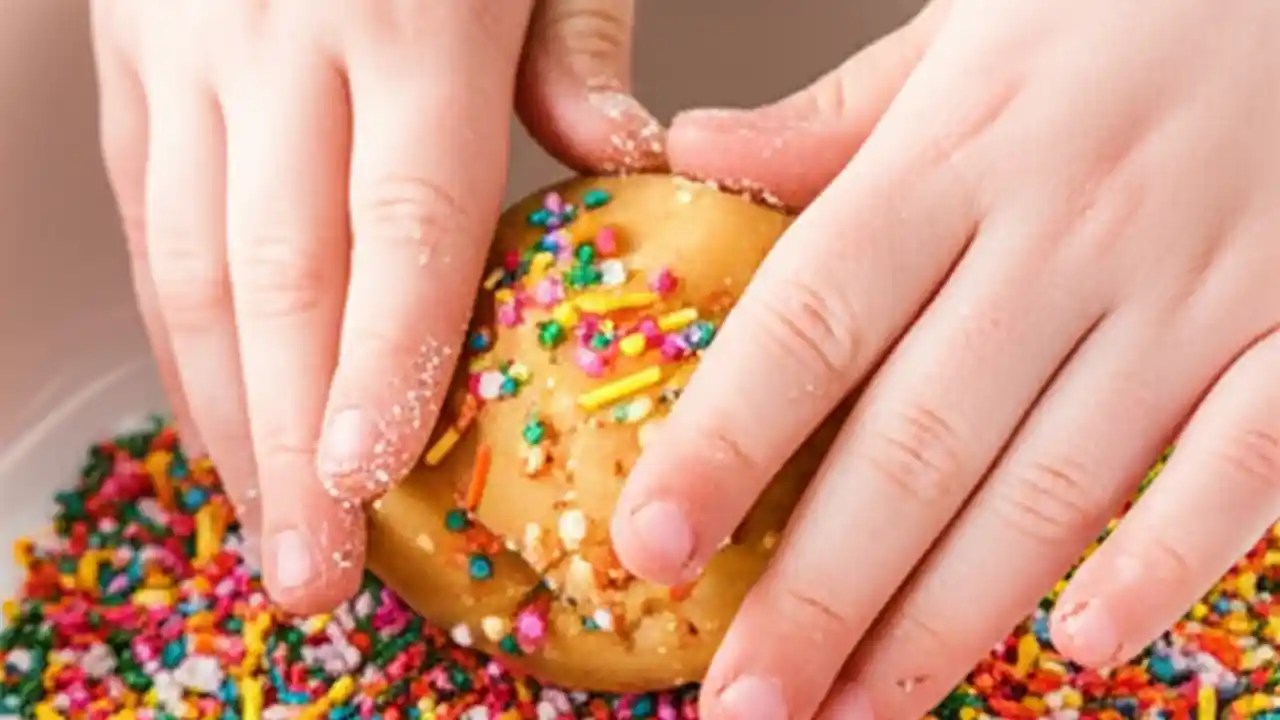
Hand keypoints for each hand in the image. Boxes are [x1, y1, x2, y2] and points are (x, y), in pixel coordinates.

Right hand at [92, 0, 662, 613]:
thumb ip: (574, 43)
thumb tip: (620, 152)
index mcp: (404, 11)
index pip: (397, 224)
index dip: (381, 366)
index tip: (368, 482)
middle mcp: (275, 37)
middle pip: (276, 275)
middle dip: (289, 442)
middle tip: (312, 568)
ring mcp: (185, 50)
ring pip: (191, 264)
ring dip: (223, 412)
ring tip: (261, 524)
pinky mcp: (133, 61)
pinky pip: (152, 220)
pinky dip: (181, 333)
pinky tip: (216, 409)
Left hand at [611, 2, 1279, 716]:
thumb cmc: (1118, 2)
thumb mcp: (961, 30)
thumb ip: (834, 115)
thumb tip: (695, 152)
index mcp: (955, 155)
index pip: (811, 321)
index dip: (723, 444)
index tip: (649, 548)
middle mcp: (1063, 234)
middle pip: (914, 440)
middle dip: (817, 591)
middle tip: (737, 705)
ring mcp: (1194, 287)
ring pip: (1052, 482)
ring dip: (946, 618)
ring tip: (853, 713)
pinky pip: (1244, 461)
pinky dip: (1169, 557)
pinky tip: (1084, 643)